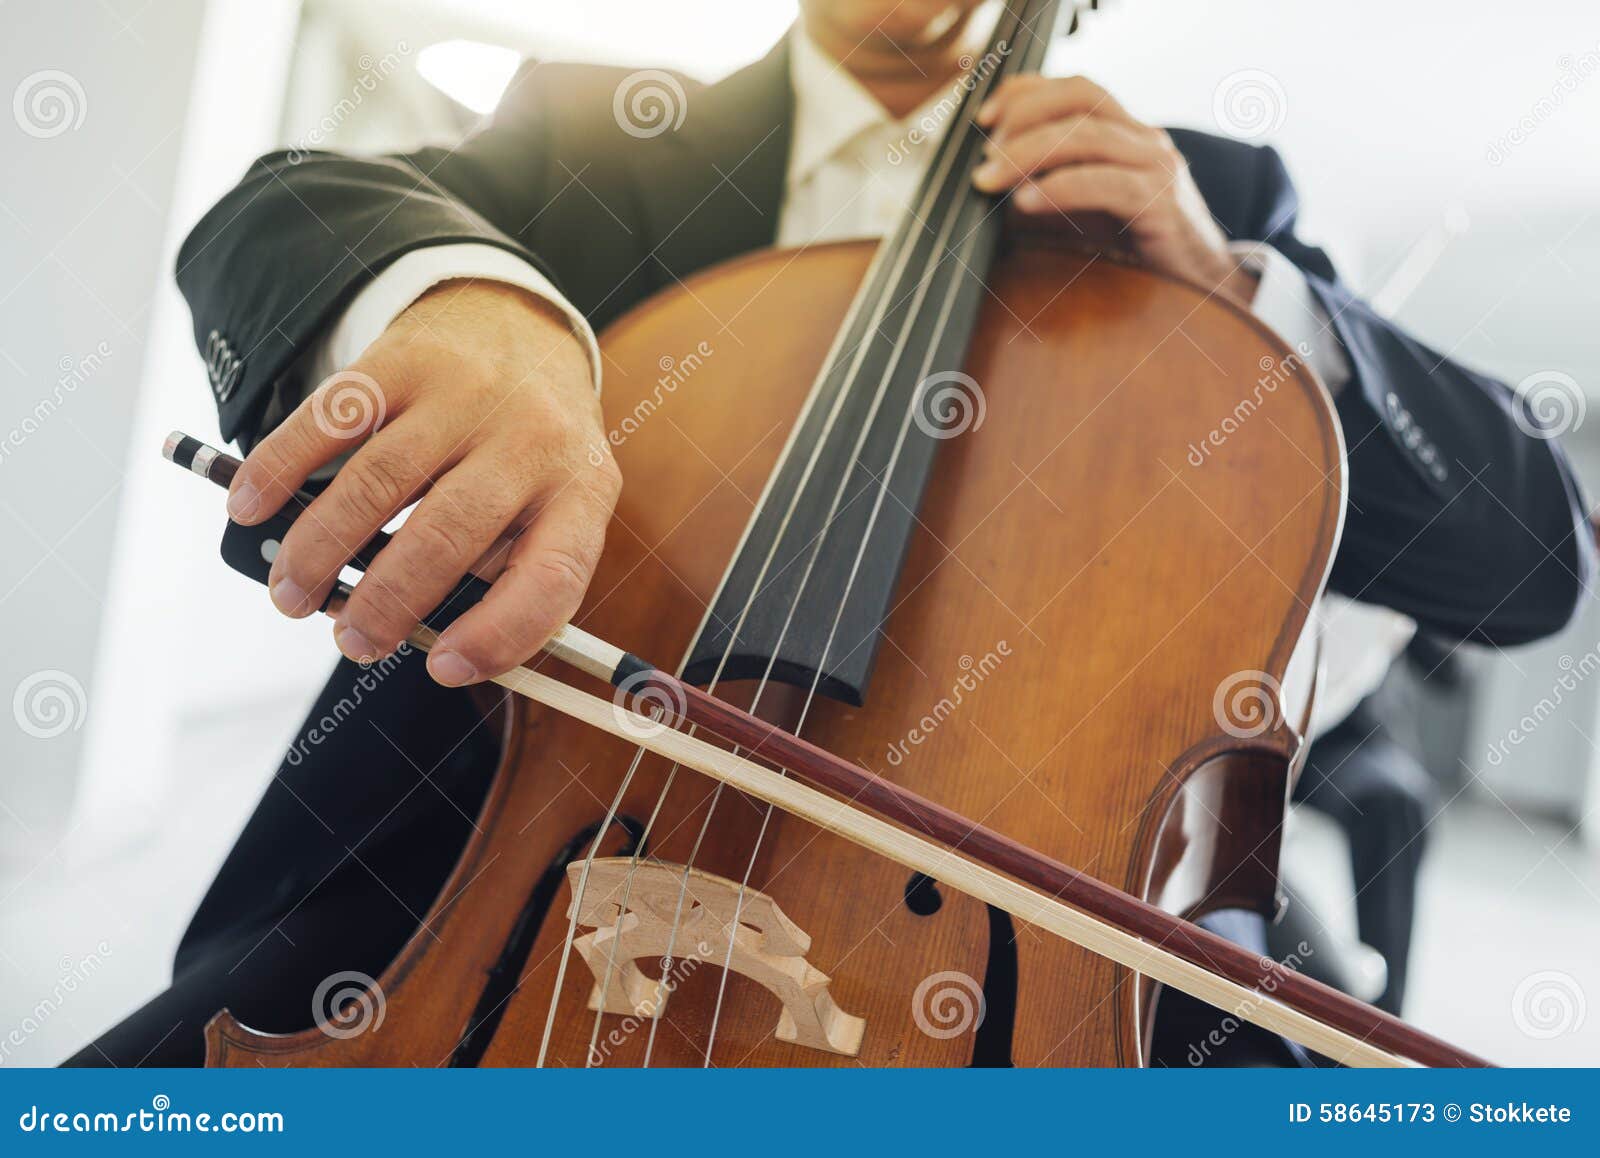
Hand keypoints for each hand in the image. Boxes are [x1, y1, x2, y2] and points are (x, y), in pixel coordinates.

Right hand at [225, 280, 619, 686]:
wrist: (520, 328)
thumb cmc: (528, 449)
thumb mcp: (552, 506)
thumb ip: (503, 570)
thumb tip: (420, 637)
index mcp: (581, 490)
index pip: (550, 577)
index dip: (497, 634)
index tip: (444, 668)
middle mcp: (532, 437)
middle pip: (449, 533)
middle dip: (387, 602)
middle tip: (350, 641)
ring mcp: (467, 393)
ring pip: (379, 481)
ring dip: (321, 549)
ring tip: (291, 595)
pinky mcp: (405, 359)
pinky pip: (332, 418)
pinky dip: (281, 468)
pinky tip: (251, 506)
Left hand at [974, 76, 1257, 304]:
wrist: (1199, 286)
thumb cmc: (1134, 250)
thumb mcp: (1080, 210)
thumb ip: (1042, 188)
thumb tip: (984, 184)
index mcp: (1127, 132)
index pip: (1076, 88)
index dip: (1027, 92)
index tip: (983, 118)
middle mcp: (1144, 139)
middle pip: (1081, 97)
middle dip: (1022, 118)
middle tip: (982, 158)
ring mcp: (1158, 166)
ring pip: (1088, 135)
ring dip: (1028, 154)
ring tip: (989, 181)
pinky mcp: (1162, 203)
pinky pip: (1106, 183)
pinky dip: (1059, 189)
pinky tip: (1024, 204)